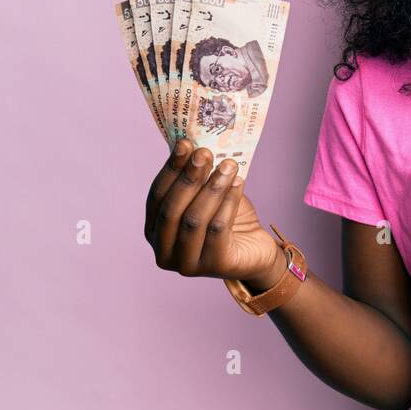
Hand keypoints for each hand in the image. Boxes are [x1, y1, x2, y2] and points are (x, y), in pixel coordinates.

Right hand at [145, 139, 283, 284]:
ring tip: (228, 165)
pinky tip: (238, 183)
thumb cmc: (226, 220)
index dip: (170, 169)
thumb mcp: (206, 196)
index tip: (185, 144)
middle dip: (189, 178)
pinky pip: (218, 230)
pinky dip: (228, 202)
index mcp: (154, 232)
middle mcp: (164, 252)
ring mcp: (187, 264)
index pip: (156, 197)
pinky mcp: (214, 267)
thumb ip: (194, 177)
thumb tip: (191, 142)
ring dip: (212, 188)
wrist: (255, 250)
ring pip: (194, 220)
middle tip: (205, 152)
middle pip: (172, 210)